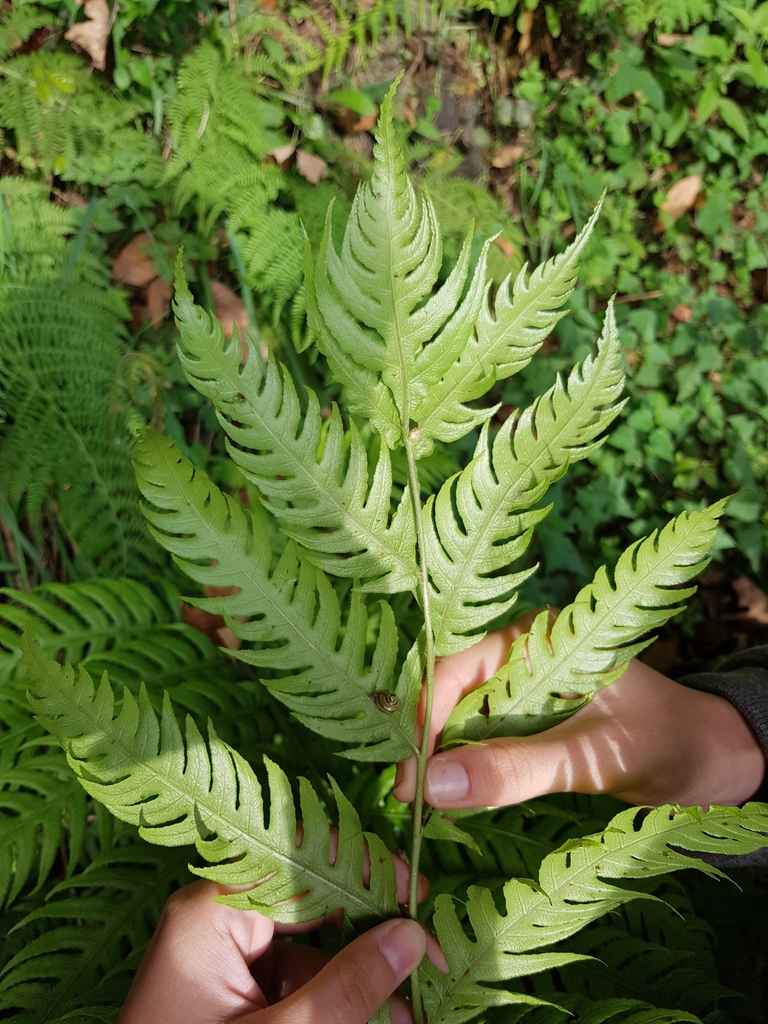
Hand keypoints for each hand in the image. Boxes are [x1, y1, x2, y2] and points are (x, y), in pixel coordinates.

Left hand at [119, 879, 426, 1023]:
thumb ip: (348, 986)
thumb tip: (410, 934)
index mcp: (214, 912)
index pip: (303, 864)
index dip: (365, 873)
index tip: (417, 894)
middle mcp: (217, 922)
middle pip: (312, 906)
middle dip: (369, 936)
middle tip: (427, 956)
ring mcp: (224, 960)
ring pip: (311, 950)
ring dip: (360, 978)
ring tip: (411, 1009)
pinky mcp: (232, 995)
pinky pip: (294, 982)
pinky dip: (333, 1001)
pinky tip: (373, 1016)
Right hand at [395, 622, 765, 808]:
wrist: (717, 763)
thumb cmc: (664, 743)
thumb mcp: (589, 756)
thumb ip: (517, 768)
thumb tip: (433, 785)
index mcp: (536, 638)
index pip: (456, 670)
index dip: (425, 722)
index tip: (411, 779)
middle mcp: (522, 657)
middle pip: (452, 697)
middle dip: (431, 747)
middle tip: (411, 805)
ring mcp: (527, 691)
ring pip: (465, 724)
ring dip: (448, 765)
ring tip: (428, 812)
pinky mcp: (534, 724)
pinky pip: (488, 745)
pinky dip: (474, 774)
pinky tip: (460, 805)